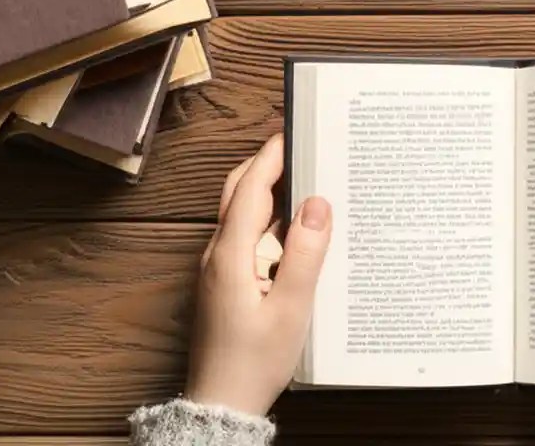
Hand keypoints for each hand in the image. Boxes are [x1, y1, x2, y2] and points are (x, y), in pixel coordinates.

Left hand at [184, 134, 332, 414]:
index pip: (251, 187)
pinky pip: (246, 238)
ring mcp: (218, 269)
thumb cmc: (253, 363)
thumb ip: (305, 254)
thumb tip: (316, 203)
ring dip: (270, 193)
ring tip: (307, 182)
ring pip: (242, 215)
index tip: (293, 131)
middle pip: (240, 193)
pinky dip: (269, 221)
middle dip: (267, 165)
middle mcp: (217, 254)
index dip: (272, 155)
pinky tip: (296, 232)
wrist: (221, 403)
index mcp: (230, 254)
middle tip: (302, 147)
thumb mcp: (291, 310)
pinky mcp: (225, 283)